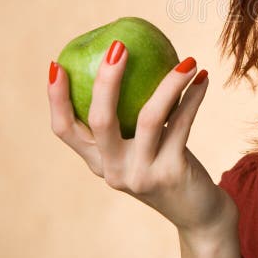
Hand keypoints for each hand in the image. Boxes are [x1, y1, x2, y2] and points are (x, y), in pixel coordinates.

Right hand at [47, 42, 235, 232]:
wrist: (195, 210)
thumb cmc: (164, 165)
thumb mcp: (140, 145)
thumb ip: (129, 118)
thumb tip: (125, 58)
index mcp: (97, 161)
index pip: (64, 130)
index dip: (55, 99)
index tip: (56, 64)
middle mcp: (113, 170)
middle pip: (100, 119)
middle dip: (106, 80)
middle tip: (119, 46)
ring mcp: (141, 174)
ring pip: (149, 118)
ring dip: (170, 83)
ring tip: (187, 59)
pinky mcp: (171, 173)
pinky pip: (182, 123)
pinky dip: (194, 97)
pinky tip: (202, 76)